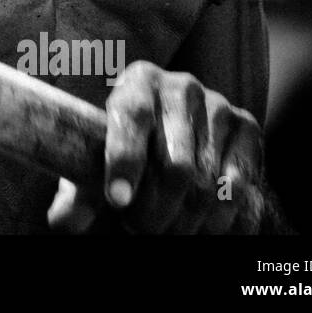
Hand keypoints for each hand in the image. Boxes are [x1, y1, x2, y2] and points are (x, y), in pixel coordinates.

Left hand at [47, 60, 264, 233]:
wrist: (172, 131)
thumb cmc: (126, 147)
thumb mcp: (96, 162)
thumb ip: (78, 192)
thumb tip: (63, 221)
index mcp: (138, 81)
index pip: (131, 117)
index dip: (124, 161)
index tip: (117, 201)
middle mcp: (181, 86)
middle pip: (176, 164)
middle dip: (155, 209)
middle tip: (139, 229)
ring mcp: (219, 105)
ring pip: (208, 182)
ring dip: (185, 220)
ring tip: (165, 230)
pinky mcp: (248, 127)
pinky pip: (240, 186)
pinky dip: (219, 218)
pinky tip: (199, 227)